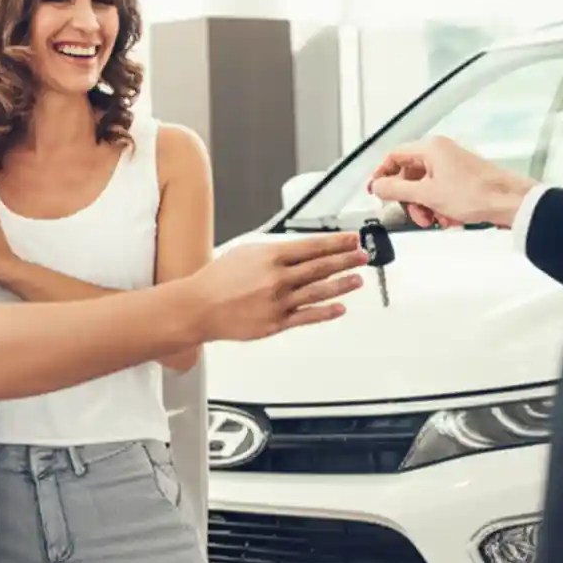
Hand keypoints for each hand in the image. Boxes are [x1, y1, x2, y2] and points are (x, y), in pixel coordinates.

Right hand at [190, 233, 367, 340]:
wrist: (199, 307)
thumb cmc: (218, 279)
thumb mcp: (247, 252)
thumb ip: (275, 251)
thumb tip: (301, 249)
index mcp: (270, 256)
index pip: (312, 246)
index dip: (336, 242)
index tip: (352, 239)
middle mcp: (277, 278)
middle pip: (320, 267)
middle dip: (345, 260)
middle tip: (363, 255)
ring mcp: (278, 302)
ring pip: (318, 291)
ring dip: (342, 284)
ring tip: (358, 279)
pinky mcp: (276, 323)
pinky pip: (307, 317)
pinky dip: (326, 312)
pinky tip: (340, 308)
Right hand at [367, 136, 536, 228]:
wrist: (509, 203)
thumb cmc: (476, 193)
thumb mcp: (427, 195)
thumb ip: (396, 190)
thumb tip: (377, 187)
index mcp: (430, 148)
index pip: (394, 156)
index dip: (383, 175)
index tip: (377, 192)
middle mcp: (441, 153)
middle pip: (409, 175)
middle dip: (410, 199)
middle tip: (416, 215)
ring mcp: (452, 166)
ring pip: (425, 187)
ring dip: (425, 206)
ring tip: (436, 220)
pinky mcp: (462, 180)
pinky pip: (441, 193)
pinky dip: (440, 207)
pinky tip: (450, 219)